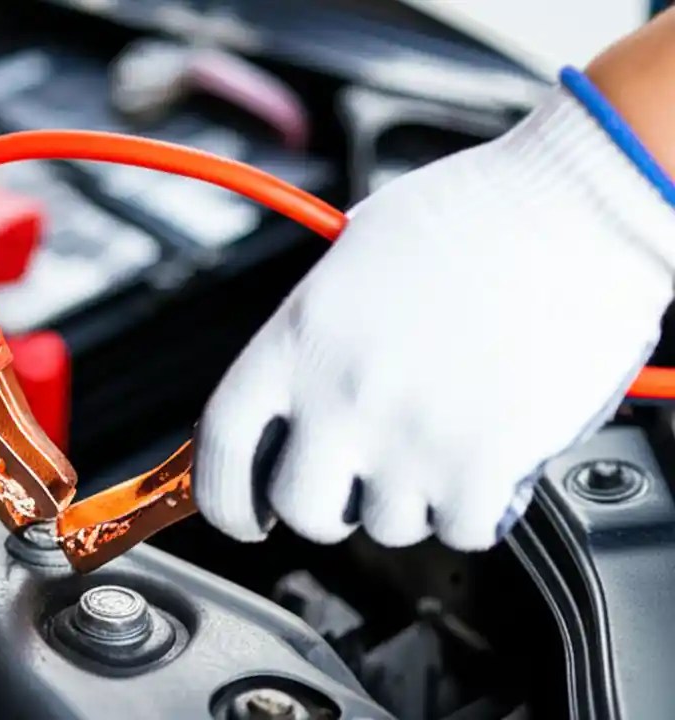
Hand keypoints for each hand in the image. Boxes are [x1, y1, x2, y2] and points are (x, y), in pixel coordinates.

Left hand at [194, 85, 674, 550]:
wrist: (576, 208)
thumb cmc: (475, 212)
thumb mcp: (352, 253)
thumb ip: (313, 331)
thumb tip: (294, 383)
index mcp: (296, 339)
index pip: (220, 446)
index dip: (222, 495)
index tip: (243, 514)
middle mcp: (340, 396)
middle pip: (301, 509)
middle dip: (329, 506)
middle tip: (359, 480)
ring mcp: (408, 438)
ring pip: (388, 526)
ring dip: (414, 499)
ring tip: (446, 436)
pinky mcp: (482, 468)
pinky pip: (463, 531)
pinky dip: (478, 511)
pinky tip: (491, 461)